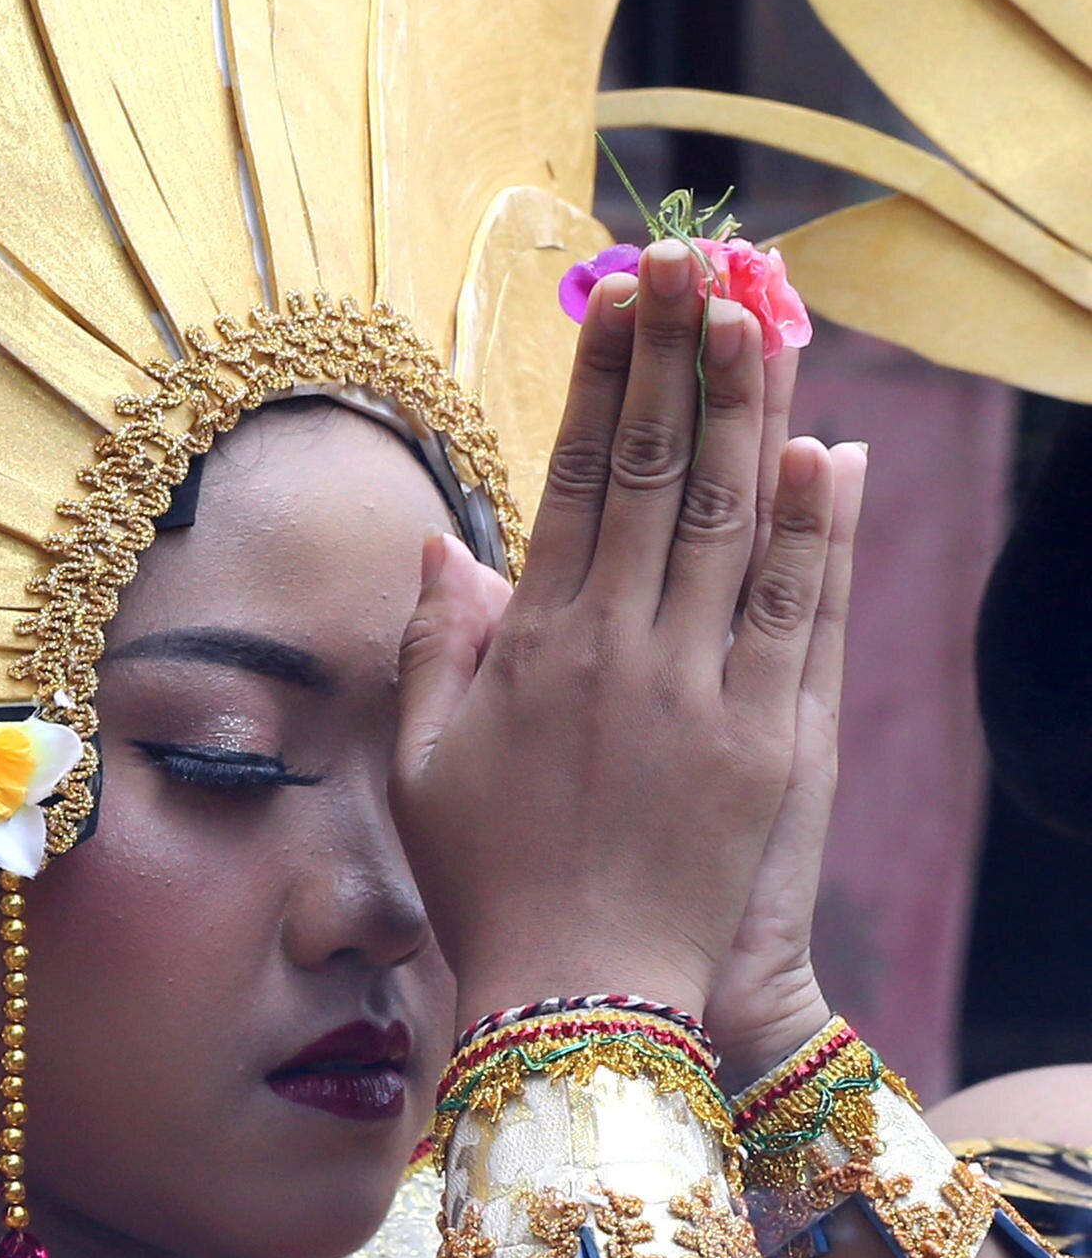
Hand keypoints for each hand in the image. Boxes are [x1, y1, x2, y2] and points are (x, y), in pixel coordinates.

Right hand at [393, 238, 848, 1027]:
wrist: (583, 993)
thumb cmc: (491, 881)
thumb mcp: (428, 761)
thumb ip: (439, 646)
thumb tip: (449, 547)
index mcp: (535, 648)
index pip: (579, 480)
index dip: (602, 382)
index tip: (618, 300)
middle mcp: (621, 650)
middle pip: (662, 475)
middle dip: (678, 360)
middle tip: (693, 264)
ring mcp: (703, 689)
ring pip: (736, 522)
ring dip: (751, 413)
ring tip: (758, 318)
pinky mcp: (770, 738)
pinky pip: (798, 611)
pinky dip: (819, 529)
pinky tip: (829, 450)